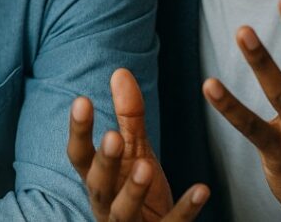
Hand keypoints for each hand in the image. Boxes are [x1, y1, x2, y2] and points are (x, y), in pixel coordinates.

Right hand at [68, 68, 208, 220]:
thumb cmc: (138, 190)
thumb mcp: (134, 151)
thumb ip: (127, 116)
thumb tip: (120, 72)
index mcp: (97, 179)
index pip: (79, 155)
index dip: (79, 131)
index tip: (82, 100)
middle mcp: (106, 204)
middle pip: (98, 185)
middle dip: (105, 162)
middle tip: (114, 136)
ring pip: (124, 212)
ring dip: (133, 190)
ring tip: (145, 166)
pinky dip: (186, 209)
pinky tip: (202, 189)